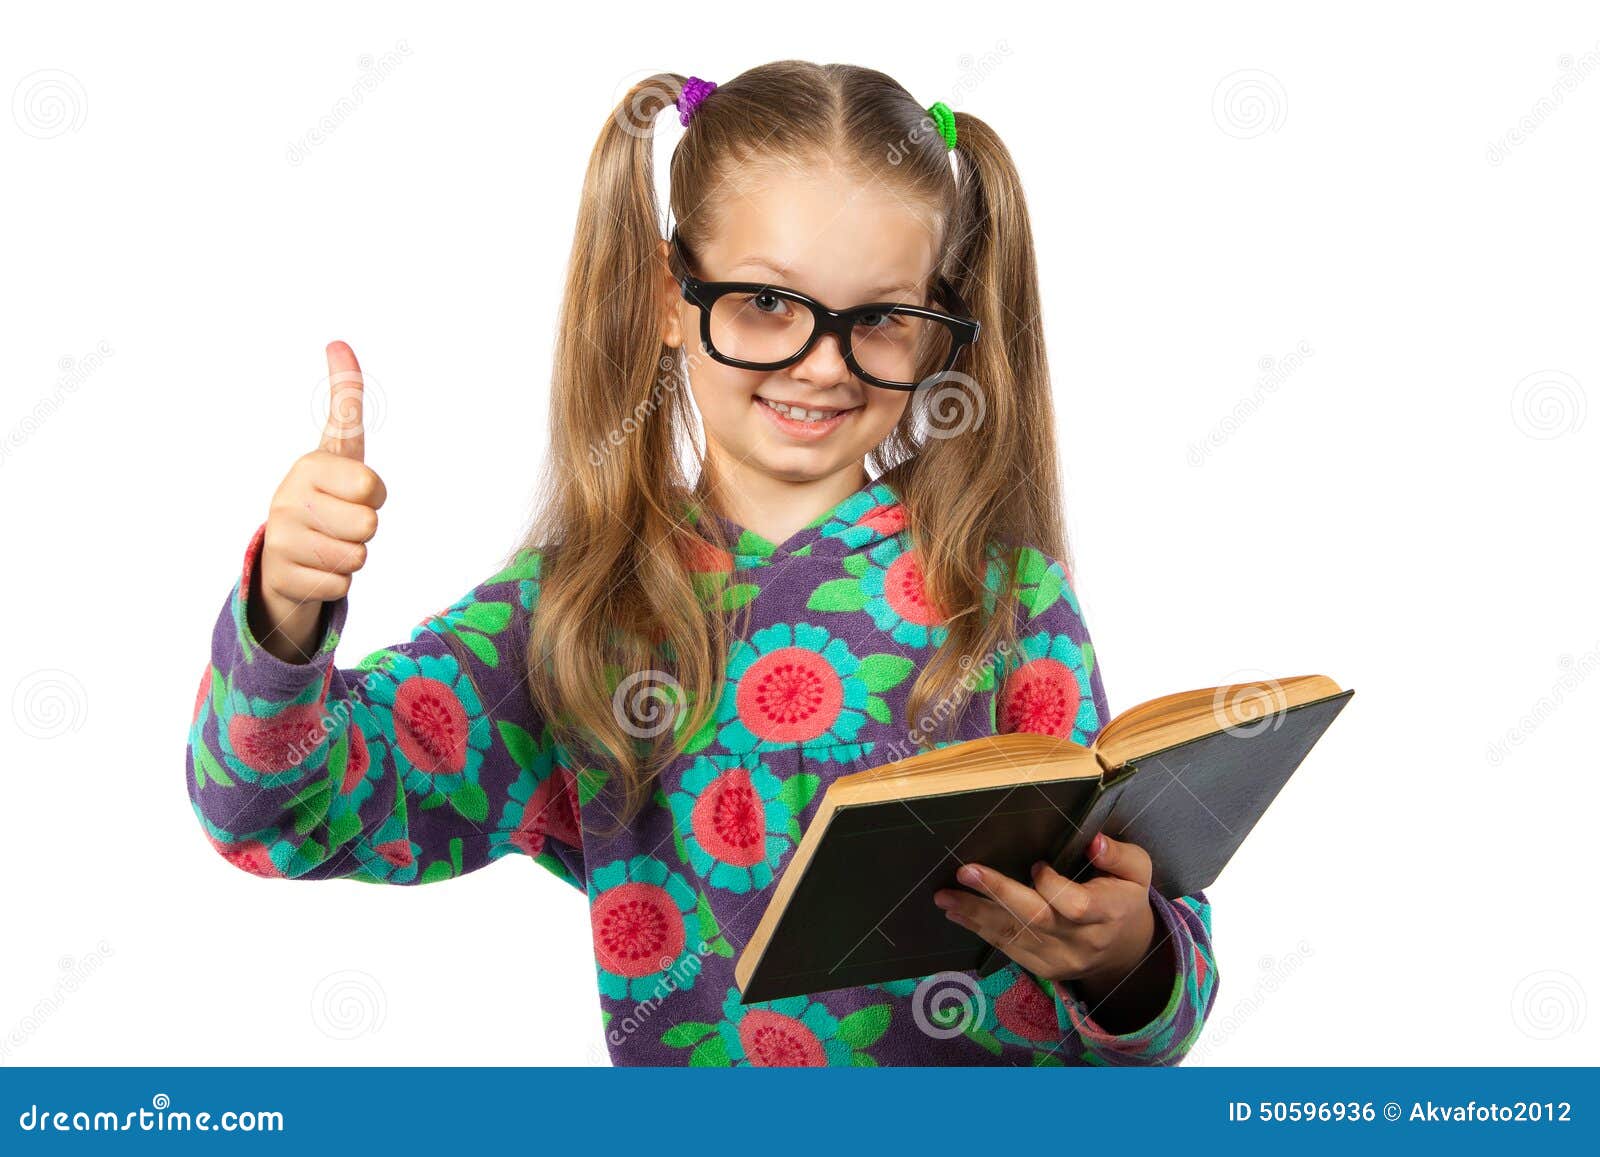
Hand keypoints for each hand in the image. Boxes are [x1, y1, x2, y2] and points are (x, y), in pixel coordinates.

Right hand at [254, 341, 387, 660]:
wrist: (286, 550)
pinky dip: (337, 581)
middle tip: (341, 520)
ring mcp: (281, 539)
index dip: (373, 493)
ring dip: (353, 555)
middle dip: (365, 527)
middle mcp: (287, 499)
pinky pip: (342, 586)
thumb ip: (344, 398)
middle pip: (369, 525)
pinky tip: (316, 567)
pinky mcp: (283, 578)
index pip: (371, 486)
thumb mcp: (340, 445)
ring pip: (357, 557)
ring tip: (328, 542)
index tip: (351, 488)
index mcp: (308, 465)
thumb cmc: (327, 492)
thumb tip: (337, 341)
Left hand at [932, 832, 1160, 990]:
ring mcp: (1060, 959)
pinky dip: (980, 929)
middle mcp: (1081, 941)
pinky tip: (957, 913)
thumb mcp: (1137, 872)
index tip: (1036, 864)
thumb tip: (1094, 841)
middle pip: (1036, 920)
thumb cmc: (1125, 899)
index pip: (1074, 905)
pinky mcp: (1043, 968)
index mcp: (1108, 914)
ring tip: (945, 896)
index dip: (1051, 885)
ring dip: (976, 914)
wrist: (1125, 952)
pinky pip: (1008, 949)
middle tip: (964, 872)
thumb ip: (1120, 855)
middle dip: (997, 894)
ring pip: (1014, 936)